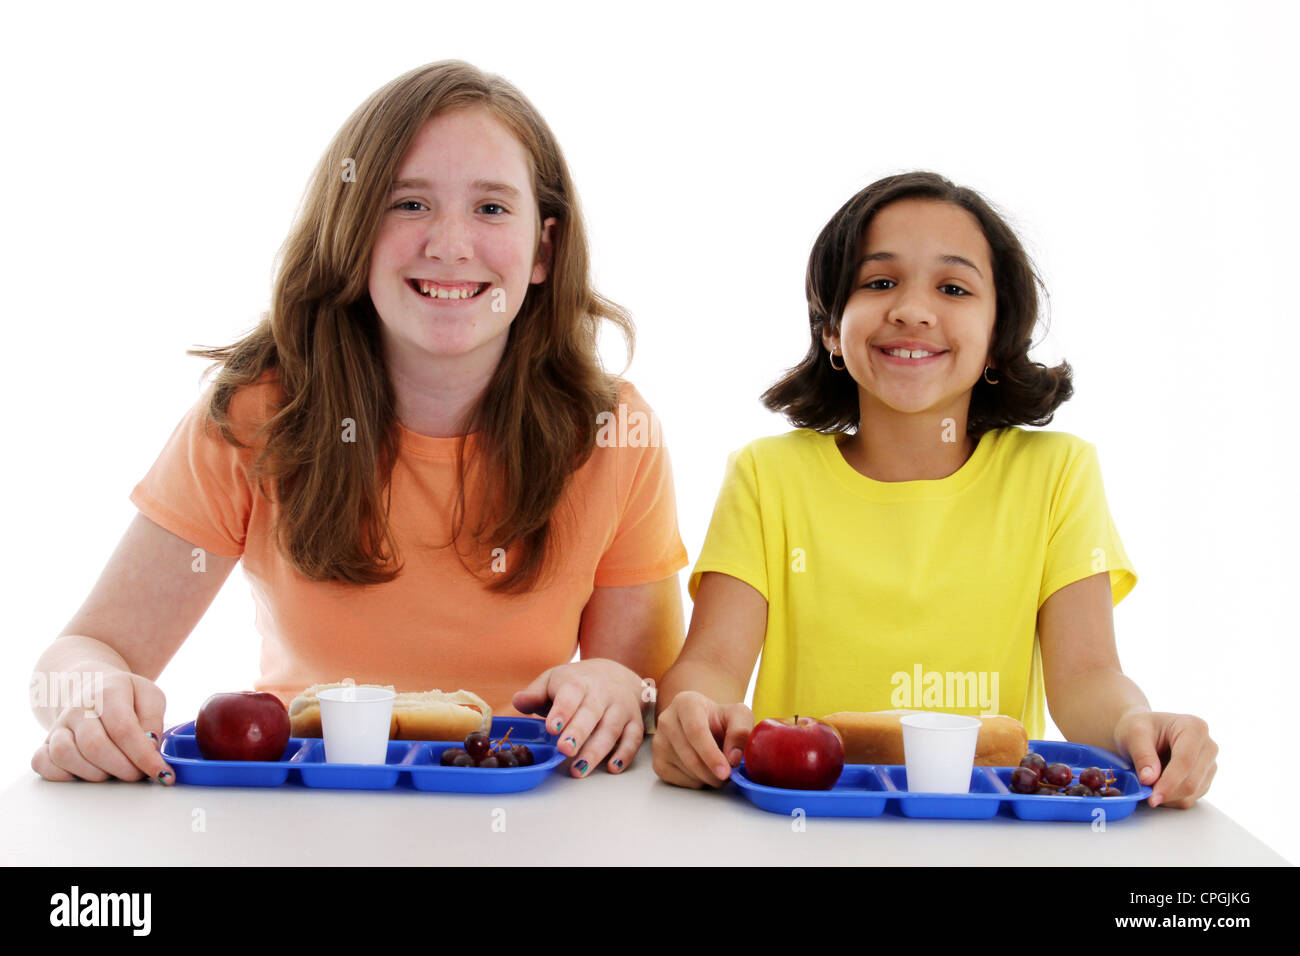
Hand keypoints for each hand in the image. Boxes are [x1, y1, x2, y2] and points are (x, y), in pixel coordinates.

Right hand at [31, 669, 173, 783]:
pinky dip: (63, 775)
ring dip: (95, 773)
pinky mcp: (46, 742)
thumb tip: (150, 748)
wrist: (91, 686)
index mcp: (107, 693)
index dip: (144, 756)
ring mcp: (58, 725)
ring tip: (114, 771)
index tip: (161, 773)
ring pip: (66, 756)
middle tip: (138, 774)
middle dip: (122, 768)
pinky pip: (43, 763)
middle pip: (94, 746)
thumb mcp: (149, 697)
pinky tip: (86, 773)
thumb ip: (154, 719)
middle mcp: (77, 708)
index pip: (124, 729)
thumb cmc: (125, 696)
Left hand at [513, 658, 645, 776]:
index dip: (562, 710)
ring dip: (596, 751)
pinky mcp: (634, 721)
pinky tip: (613, 767)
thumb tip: (518, 701)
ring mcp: (620, 707)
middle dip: (578, 732)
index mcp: (579, 682)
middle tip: (564, 750)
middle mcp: (602, 693)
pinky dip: (625, 754)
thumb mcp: (554, 680)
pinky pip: (633, 738)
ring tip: (579, 769)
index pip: (571, 694)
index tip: (552, 727)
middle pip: (591, 713)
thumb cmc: (577, 684)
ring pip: (611, 729)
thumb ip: (535, 693)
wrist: (616, 674)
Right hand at [652, 690, 754, 787]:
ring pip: (686, 770)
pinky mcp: (657, 761)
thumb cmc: (720, 719)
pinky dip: (697, 782)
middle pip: (690, 756)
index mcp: (685, 703)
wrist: (704, 724)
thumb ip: (741, 731)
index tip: (726, 771)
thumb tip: (733, 757)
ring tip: (718, 766)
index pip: (695, 732)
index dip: (711, 754)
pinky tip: (703, 769)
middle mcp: (667, 720)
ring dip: (708, 777)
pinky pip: (679, 781)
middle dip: (713, 772)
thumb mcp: (739, 716)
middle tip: (729, 775)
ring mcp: (659, 742)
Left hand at [1114, 710, 1216, 807]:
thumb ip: (1143, 756)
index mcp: (1194, 728)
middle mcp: (1208, 746)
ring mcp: (1209, 764)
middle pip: (1192, 781)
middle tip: (1144, 795)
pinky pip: (1190, 798)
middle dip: (1167, 792)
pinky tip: (1157, 786)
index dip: (1169, 782)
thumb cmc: (1140, 728)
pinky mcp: (1205, 779)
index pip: (1185, 761)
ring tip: (1148, 783)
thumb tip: (1149, 779)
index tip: (1153, 797)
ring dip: (1168, 796)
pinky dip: (1171, 798)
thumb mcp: (1134, 734)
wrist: (1143, 732)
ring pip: (1192, 793)